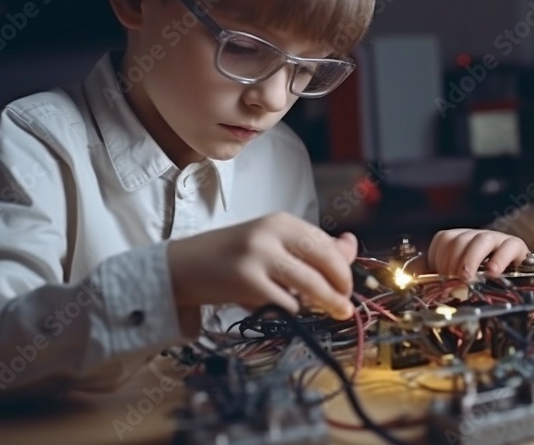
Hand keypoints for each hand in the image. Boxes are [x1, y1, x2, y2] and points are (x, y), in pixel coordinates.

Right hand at [168, 212, 356, 320]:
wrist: (181, 267)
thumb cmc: (231, 257)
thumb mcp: (272, 243)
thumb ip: (311, 246)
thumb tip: (351, 244)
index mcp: (280, 221)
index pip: (326, 244)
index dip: (344, 268)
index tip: (348, 286)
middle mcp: (271, 233)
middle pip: (325, 261)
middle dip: (342, 286)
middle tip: (346, 305)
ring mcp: (257, 256)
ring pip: (310, 284)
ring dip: (327, 303)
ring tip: (333, 312)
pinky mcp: (246, 281)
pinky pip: (285, 303)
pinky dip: (294, 312)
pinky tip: (289, 312)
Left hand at [428, 229, 530, 278]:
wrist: (518, 274)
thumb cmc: (481, 278)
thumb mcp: (455, 276)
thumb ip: (432, 275)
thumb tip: (407, 278)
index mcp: (459, 240)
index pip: (444, 239)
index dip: (439, 259)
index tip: (441, 278)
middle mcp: (475, 236)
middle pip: (459, 239)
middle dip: (452, 262)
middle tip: (452, 282)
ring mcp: (496, 239)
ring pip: (480, 240)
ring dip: (470, 259)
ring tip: (467, 277)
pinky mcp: (516, 246)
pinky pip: (508, 246)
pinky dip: (499, 258)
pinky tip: (493, 272)